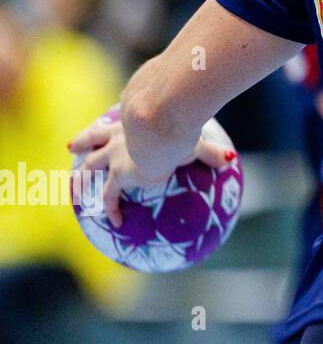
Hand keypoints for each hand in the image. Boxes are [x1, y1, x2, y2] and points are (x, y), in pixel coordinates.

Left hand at [69, 112, 233, 228]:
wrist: (160, 128)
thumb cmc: (178, 128)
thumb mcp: (194, 140)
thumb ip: (209, 151)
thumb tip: (229, 159)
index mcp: (133, 123)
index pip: (118, 122)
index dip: (110, 125)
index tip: (102, 127)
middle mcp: (119, 136)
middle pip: (95, 137)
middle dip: (84, 142)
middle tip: (73, 146)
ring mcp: (115, 157)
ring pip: (91, 165)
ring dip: (83, 176)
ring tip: (74, 185)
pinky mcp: (119, 176)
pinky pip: (109, 197)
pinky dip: (112, 209)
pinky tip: (115, 221)